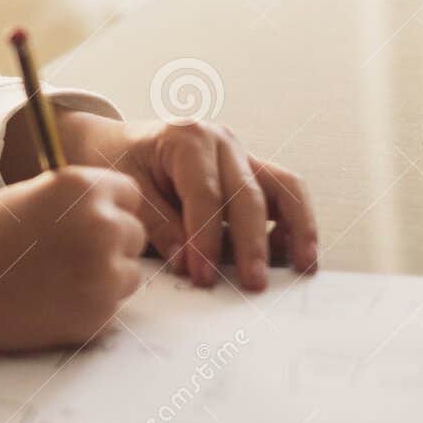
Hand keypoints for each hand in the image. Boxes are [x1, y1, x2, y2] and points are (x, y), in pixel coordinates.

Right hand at [0, 166, 147, 352]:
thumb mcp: (31, 195)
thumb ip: (74, 198)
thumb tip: (109, 205)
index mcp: (83, 188)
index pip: (130, 194)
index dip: (111, 207)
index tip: (92, 219)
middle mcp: (102, 225)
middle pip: (135, 233)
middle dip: (111, 243)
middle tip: (70, 253)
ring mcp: (104, 273)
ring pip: (129, 272)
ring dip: (106, 275)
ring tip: (58, 276)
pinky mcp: (99, 313)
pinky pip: (113, 305)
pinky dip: (91, 303)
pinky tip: (53, 297)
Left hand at [51, 110, 318, 290]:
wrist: (117, 141)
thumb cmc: (118, 162)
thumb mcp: (124, 189)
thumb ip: (157, 224)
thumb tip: (188, 263)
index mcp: (186, 138)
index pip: (205, 195)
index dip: (207, 239)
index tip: (202, 276)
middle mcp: (221, 141)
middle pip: (248, 195)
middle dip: (251, 244)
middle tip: (252, 284)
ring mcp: (241, 154)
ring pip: (283, 187)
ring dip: (297, 228)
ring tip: (305, 266)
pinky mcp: (251, 170)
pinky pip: (283, 192)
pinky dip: (295, 221)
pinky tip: (296, 253)